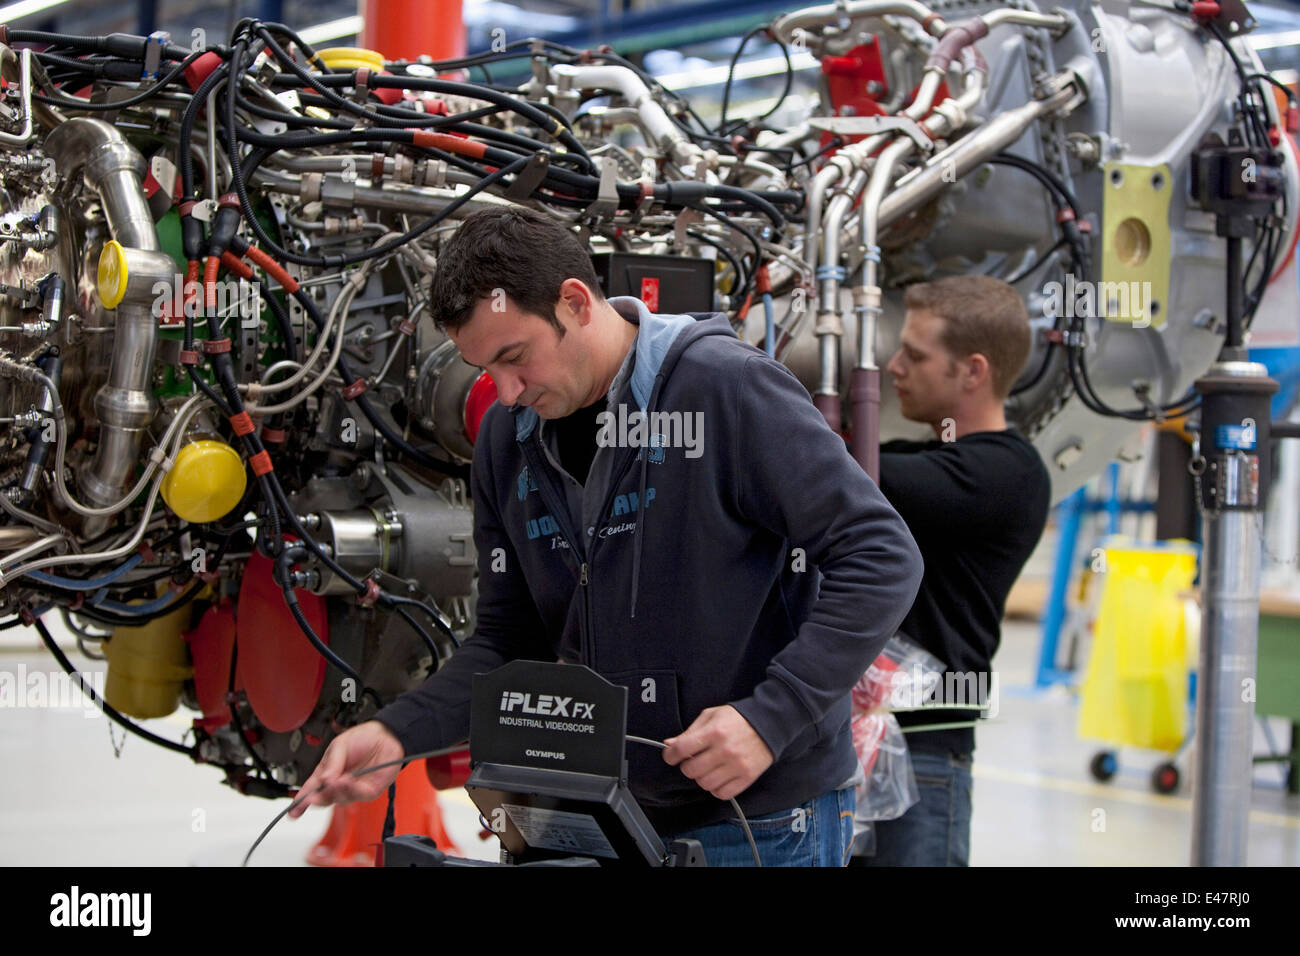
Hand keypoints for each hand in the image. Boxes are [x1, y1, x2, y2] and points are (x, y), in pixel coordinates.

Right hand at [287, 720, 405, 818]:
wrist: (387, 735)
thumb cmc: (362, 738)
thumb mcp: (340, 745)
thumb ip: (332, 762)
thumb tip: (324, 780)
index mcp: (327, 772)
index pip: (312, 788)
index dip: (302, 800)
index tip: (293, 811)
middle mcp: (338, 783)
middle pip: (324, 798)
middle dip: (318, 799)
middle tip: (313, 797)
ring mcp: (353, 789)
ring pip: (340, 799)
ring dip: (336, 792)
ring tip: (337, 781)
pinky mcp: (368, 791)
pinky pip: (358, 795)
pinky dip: (352, 790)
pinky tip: (349, 781)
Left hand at [662, 705, 774, 800]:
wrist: (769, 724)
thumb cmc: (738, 719)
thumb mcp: (711, 716)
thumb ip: (690, 731)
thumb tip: (670, 745)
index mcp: (714, 731)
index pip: (681, 749)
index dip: (670, 755)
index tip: (671, 756)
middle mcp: (724, 750)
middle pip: (691, 770)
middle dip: (686, 766)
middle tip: (692, 760)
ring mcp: (736, 765)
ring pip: (705, 784)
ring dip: (701, 778)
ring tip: (707, 768)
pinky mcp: (747, 777)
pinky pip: (722, 793)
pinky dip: (716, 788)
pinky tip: (718, 777)